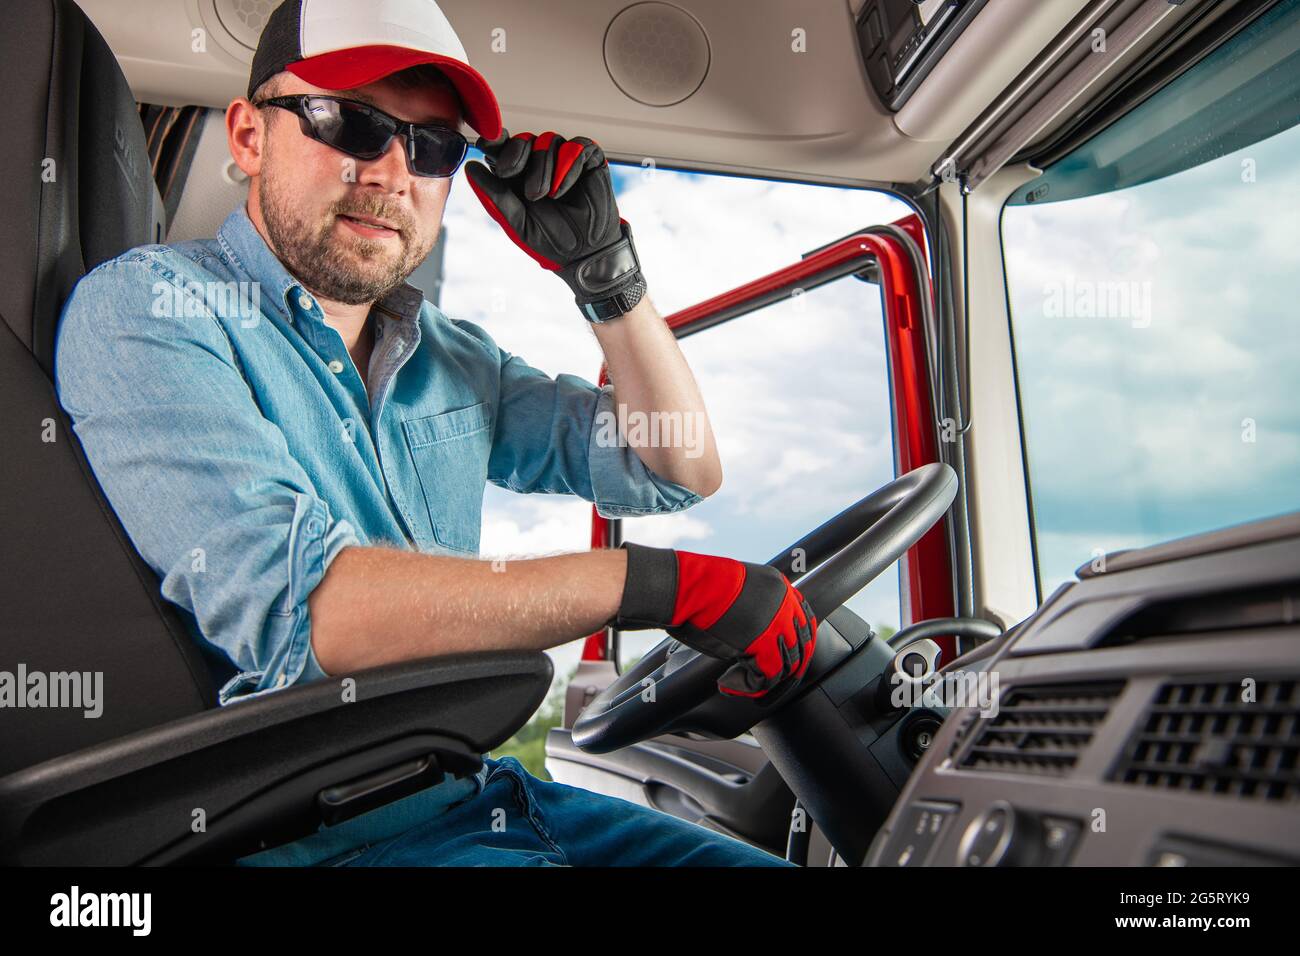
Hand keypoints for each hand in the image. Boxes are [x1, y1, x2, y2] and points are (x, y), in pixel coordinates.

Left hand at [464, 129, 646, 320]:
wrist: (585, 253)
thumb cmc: (549, 240)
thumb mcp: (516, 221)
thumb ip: (494, 195)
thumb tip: (469, 168)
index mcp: (519, 176)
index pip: (504, 147)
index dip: (494, 141)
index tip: (486, 145)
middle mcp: (540, 164)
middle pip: (523, 138)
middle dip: (515, 153)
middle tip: (509, 174)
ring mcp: (565, 160)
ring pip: (549, 140)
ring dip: (543, 167)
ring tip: (546, 196)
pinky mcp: (590, 159)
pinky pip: (576, 146)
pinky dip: (568, 165)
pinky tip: (562, 189)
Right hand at [609, 542, 817, 698]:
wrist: (690, 588)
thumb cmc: (699, 586)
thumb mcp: (738, 588)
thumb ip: (753, 605)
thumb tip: (751, 627)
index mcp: (780, 587)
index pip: (805, 620)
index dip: (798, 643)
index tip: (788, 658)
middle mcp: (785, 605)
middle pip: (802, 645)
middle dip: (789, 668)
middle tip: (772, 683)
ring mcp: (778, 625)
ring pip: (786, 666)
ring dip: (764, 681)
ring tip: (740, 685)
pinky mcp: (764, 645)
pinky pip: (767, 677)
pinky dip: (749, 688)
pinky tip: (729, 684)